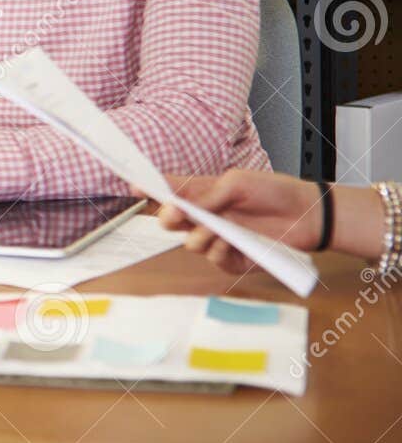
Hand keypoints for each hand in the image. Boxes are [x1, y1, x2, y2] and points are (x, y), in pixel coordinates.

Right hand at [158, 170, 384, 270]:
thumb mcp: (237, 183)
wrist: (307, 214)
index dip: (151, 189)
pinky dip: (219, 252)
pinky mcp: (233, 258)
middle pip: (172, 222)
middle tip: (176, 217)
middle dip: (169, 220)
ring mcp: (219, 239)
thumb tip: (180, 208)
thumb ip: (206, 195)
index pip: (171, 192)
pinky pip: (214, 260)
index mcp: (204, 194)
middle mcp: (207, 217)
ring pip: (191, 244)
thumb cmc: (274, 191)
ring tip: (217, 232)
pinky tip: (231, 244)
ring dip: (199, 238)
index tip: (135, 187)